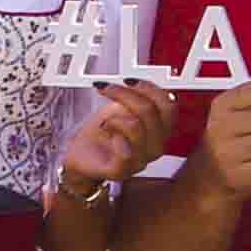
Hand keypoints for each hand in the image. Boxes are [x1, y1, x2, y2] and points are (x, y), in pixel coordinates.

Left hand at [59, 78, 172, 192]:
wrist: (81, 156)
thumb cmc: (102, 133)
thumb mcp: (121, 108)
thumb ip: (136, 96)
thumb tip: (140, 81)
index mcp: (160, 130)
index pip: (169, 104)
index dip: (149, 87)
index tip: (129, 80)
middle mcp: (155, 146)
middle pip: (151, 111)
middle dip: (126, 94)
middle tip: (108, 89)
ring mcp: (140, 161)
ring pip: (136, 126)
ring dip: (114, 116)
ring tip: (105, 120)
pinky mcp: (121, 171)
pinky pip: (124, 150)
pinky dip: (111, 134)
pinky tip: (105, 131)